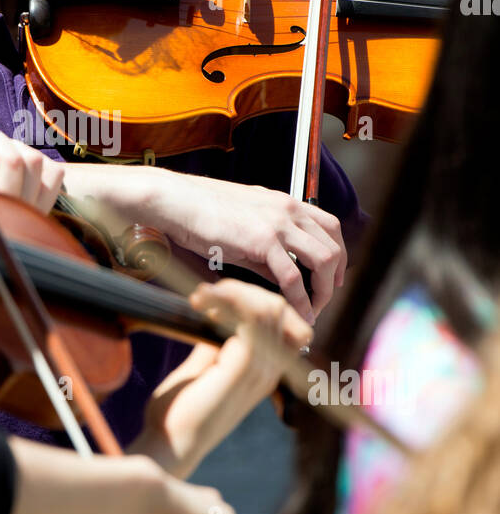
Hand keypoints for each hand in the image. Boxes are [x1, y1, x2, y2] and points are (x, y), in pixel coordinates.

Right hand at [0, 118, 65, 215]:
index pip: (8, 159)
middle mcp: (22, 213)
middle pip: (29, 159)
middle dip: (1, 143)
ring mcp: (35, 216)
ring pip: (46, 168)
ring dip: (20, 152)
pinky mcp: (40, 218)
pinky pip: (53, 181)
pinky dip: (38, 167)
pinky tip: (16, 171)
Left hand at [133, 279, 312, 475]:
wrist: (168, 446)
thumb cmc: (180, 411)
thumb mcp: (201, 367)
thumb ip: (215, 343)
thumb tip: (217, 314)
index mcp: (263, 369)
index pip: (278, 318)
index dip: (248, 298)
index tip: (210, 298)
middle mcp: (269, 369)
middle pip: (276, 307)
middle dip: (240, 289)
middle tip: (203, 294)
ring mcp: (260, 370)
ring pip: (268, 308)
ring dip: (231, 292)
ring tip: (199, 297)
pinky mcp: (243, 369)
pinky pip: (252, 320)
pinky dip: (227, 301)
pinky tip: (200, 303)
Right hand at [142, 170, 345, 323]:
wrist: (176, 200)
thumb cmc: (202, 212)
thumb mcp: (245, 227)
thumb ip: (269, 251)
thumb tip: (284, 277)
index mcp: (285, 203)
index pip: (330, 227)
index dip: (338, 256)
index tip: (332, 278)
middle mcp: (288, 209)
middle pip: (333, 246)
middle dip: (333, 279)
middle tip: (322, 300)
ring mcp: (278, 223)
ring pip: (322, 260)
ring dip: (322, 291)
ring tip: (312, 310)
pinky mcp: (262, 240)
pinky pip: (292, 276)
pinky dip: (299, 300)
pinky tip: (296, 312)